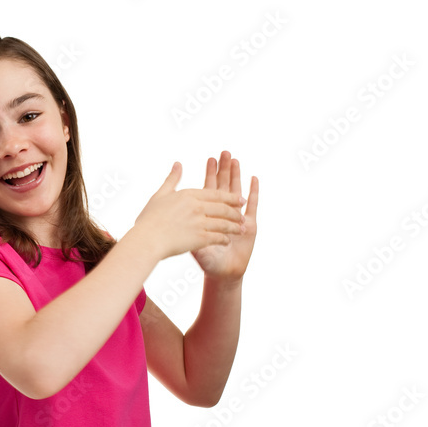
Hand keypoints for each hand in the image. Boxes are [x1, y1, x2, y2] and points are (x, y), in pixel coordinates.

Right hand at [134, 161, 245, 260]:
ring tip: (241, 230)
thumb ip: (172, 179)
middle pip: (223, 208)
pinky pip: (218, 237)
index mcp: (189, 195)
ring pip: (224, 223)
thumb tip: (178, 164)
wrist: (146, 240)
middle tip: (242, 215)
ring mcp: (199, 223)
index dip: (230, 197)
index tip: (240, 199)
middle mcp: (197, 207)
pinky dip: (224, 239)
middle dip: (236, 212)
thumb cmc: (149, 219)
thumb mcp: (160, 195)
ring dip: (234, 227)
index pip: (216, 194)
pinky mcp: (199, 239)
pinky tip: (227, 240)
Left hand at [191, 151, 258, 280]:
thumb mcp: (193, 241)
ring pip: (237, 192)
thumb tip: (173, 213)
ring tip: (236, 160)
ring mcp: (237, 217)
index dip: (210, 175)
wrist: (222, 273)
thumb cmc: (206, 259)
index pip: (209, 190)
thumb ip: (187, 226)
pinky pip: (252, 206)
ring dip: (236, 177)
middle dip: (224, 170)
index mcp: (208, 214)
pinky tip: (253, 179)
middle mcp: (223, 213)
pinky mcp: (250, 224)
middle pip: (224, 187)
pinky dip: (253, 192)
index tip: (210, 159)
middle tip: (224, 153)